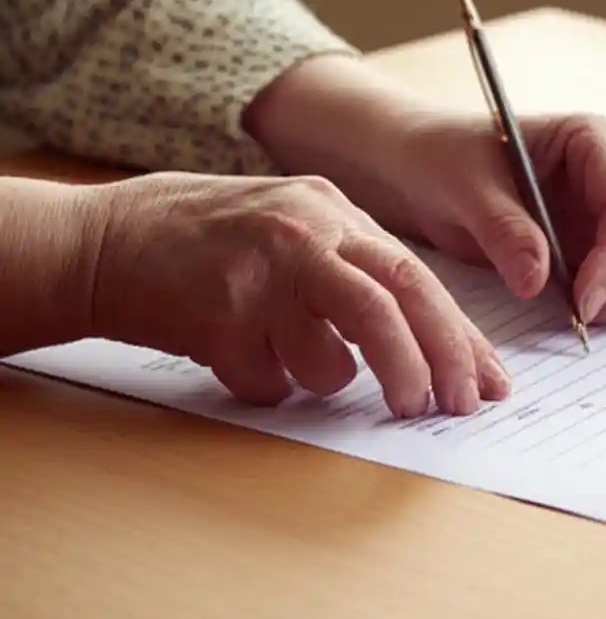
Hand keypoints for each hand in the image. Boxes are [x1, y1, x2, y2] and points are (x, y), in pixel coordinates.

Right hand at [92, 172, 510, 416]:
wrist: (102, 241)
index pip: (416, 277)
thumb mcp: (293, 228)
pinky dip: (268, 386)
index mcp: (330, 211)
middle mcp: (300, 234)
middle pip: (392, 303)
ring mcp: (257, 276)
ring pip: (332, 361)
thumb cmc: (211, 243)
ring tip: (297, 362)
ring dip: (329, 379)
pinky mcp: (216, 320)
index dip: (459, 335)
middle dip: (432, 363)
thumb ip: (357, 269)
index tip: (489, 381)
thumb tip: (434, 342)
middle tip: (452, 407)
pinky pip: (270, 384)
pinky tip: (240, 356)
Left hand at [369, 113, 605, 323]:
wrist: (416, 172)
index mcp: (593, 141)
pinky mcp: (603, 250)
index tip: (584, 302)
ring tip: (583, 317)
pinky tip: (577, 316)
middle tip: (598, 317)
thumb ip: (503, 229)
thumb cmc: (440, 159)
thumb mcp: (462, 187)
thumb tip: (538, 282)